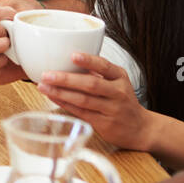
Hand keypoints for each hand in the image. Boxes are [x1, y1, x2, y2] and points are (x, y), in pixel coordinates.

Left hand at [37, 52, 151, 148]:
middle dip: (66, 79)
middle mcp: (118, 92)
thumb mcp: (117, 82)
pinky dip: (65, 104)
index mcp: (120, 77)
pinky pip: (81, 112)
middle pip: (91, 84)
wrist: (139, 128)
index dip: (88, 60)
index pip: (104, 66)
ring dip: (61, 93)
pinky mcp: (104, 123)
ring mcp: (111, 109)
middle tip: (47, 74)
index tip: (72, 55)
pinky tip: (54, 98)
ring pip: (83, 100)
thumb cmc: (123, 102)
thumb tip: (68, 61)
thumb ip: (98, 73)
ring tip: (44, 87)